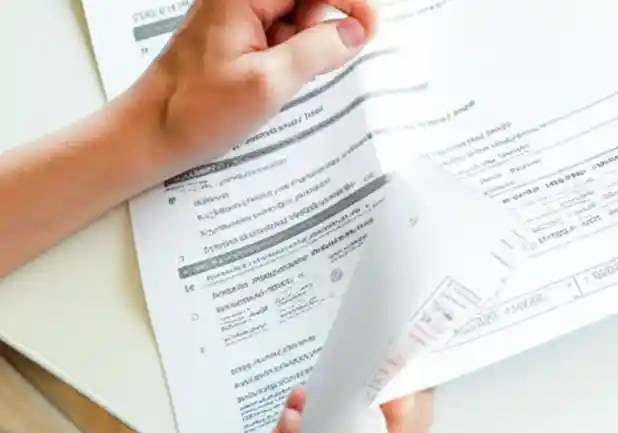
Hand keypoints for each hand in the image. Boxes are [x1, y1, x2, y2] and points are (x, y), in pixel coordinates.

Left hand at [123, 0, 376, 169]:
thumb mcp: (268, 83)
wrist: (148, 135)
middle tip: (326, 62)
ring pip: (298, 15)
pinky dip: (295, 54)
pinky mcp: (237, 36)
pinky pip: (282, 33)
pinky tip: (286, 80)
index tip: (369, 28)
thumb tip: (354, 31)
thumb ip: (316, 50)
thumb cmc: (195, 110)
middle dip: (326, 24)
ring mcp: (237, 16)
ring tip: (290, 79)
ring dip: (310, 43)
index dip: (349, 1)